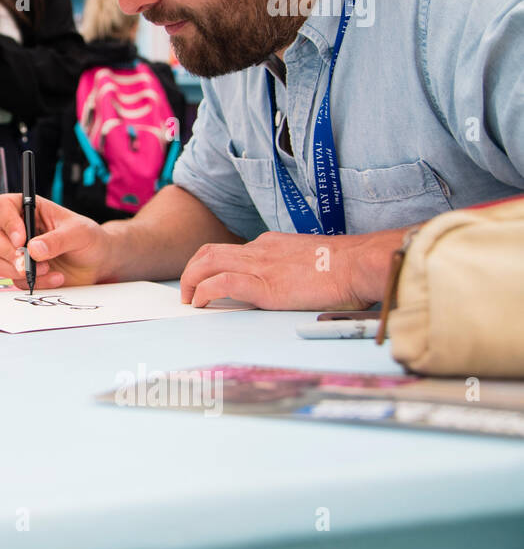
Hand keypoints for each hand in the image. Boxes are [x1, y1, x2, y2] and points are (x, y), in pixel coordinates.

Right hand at [0, 193, 113, 288]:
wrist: (99, 263)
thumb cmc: (89, 239)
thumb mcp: (79, 233)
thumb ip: (57, 239)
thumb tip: (33, 250)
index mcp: (29, 209)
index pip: (1, 206)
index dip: (6, 221)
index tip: (21, 239)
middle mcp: (17, 230)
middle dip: (8, 252)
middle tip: (27, 262)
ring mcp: (17, 253)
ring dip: (17, 270)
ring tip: (46, 270)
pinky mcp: (21, 273)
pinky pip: (15, 281)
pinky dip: (33, 282)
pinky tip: (56, 278)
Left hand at [179, 231, 377, 309]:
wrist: (360, 264)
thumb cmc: (348, 268)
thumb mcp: (312, 262)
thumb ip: (294, 269)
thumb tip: (290, 285)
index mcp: (271, 244)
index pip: (231, 251)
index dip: (212, 266)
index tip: (207, 282)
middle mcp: (260, 250)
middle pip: (209, 252)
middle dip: (191, 271)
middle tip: (187, 292)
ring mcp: (261, 266)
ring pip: (207, 262)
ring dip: (190, 281)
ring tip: (189, 300)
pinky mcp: (266, 285)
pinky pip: (223, 283)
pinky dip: (205, 292)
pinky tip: (202, 303)